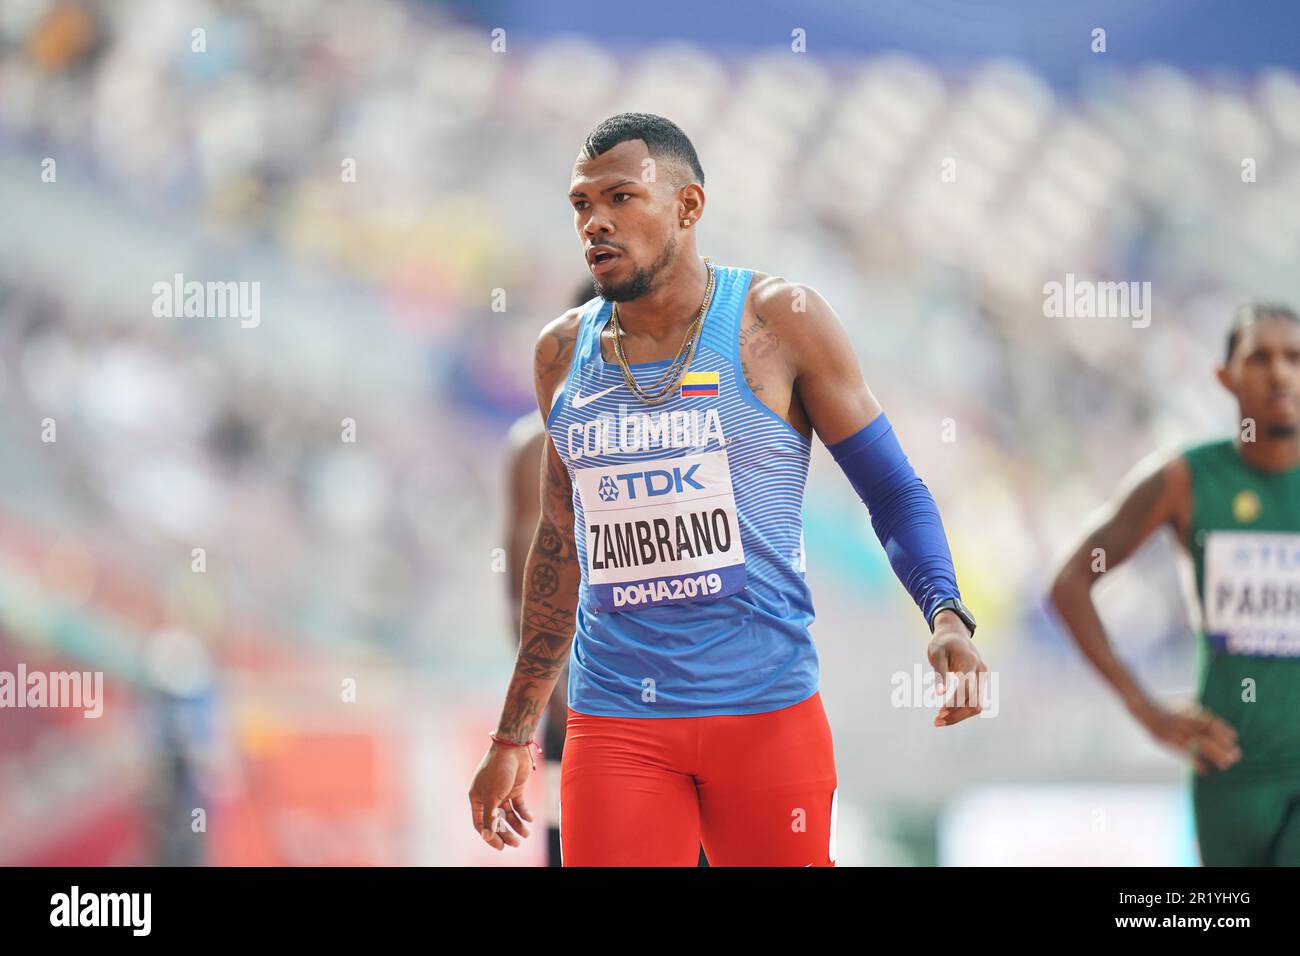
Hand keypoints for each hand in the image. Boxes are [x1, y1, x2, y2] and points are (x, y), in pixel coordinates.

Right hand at [468, 741, 535, 849]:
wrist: (512, 748)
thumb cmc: (497, 770)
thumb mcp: (492, 797)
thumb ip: (490, 817)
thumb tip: (486, 836)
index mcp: (477, 798)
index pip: (481, 824)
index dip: (490, 836)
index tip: (500, 846)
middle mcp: (489, 797)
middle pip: (496, 821)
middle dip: (505, 833)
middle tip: (516, 844)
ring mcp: (502, 793)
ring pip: (509, 815)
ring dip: (517, 825)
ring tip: (526, 835)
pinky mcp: (515, 788)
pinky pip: (519, 805)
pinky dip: (524, 813)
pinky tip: (530, 819)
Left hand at [927, 610, 986, 726]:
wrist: (953, 632)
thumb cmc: (941, 643)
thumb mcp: (936, 655)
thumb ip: (940, 674)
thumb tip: (940, 695)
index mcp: (969, 663)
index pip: (966, 691)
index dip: (954, 705)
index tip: (938, 713)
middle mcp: (980, 671)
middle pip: (975, 702)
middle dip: (956, 715)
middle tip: (936, 721)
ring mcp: (983, 675)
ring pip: (977, 704)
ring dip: (960, 715)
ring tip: (940, 719)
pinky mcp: (980, 680)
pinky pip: (975, 699)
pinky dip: (963, 708)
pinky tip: (947, 712)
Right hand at [1132, 701, 1240, 773]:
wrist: (1146, 712)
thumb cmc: (1167, 715)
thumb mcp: (1183, 713)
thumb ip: (1197, 717)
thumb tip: (1210, 718)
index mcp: (1192, 716)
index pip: (1213, 723)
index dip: (1225, 731)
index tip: (1234, 739)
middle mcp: (1188, 724)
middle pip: (1211, 735)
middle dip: (1224, 747)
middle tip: (1235, 756)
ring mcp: (1180, 733)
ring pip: (1202, 745)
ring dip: (1215, 755)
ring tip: (1225, 765)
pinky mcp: (1171, 742)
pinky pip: (1187, 754)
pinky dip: (1197, 763)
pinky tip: (1205, 771)